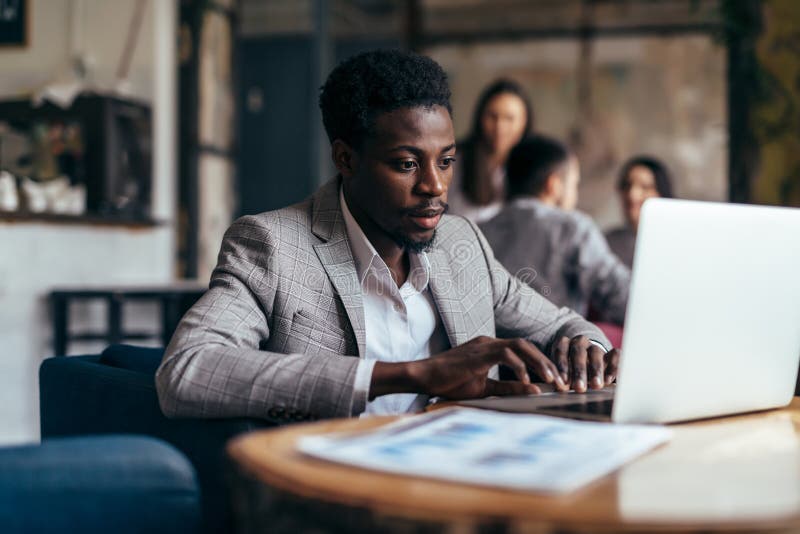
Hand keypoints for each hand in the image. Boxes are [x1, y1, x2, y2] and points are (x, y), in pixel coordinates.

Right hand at [371, 336, 567, 400]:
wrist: (424, 377)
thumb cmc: (449, 382)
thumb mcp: (484, 388)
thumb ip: (507, 388)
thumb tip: (533, 391)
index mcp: (491, 348)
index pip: (524, 350)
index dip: (542, 364)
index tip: (556, 381)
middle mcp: (490, 342)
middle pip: (527, 345)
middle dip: (547, 362)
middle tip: (561, 381)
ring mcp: (484, 345)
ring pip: (520, 346)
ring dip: (539, 362)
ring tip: (551, 380)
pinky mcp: (478, 352)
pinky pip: (505, 354)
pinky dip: (519, 367)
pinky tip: (527, 381)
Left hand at [550, 336, 619, 392]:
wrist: (588, 371)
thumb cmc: (570, 375)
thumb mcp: (564, 376)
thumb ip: (561, 380)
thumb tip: (560, 387)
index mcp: (564, 345)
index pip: (561, 350)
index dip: (561, 365)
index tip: (564, 381)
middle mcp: (580, 343)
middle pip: (578, 351)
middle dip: (579, 370)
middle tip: (579, 387)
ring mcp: (596, 347)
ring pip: (596, 352)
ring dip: (596, 369)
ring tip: (595, 385)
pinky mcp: (611, 354)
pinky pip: (615, 355)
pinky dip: (612, 367)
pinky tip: (608, 380)